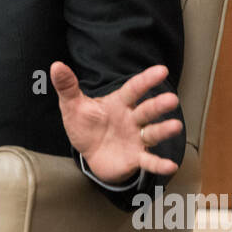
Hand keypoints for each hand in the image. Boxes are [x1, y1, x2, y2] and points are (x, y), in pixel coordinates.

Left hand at [52, 61, 182, 185]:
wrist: (89, 154)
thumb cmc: (86, 125)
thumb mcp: (73, 105)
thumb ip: (67, 86)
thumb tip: (56, 66)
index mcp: (119, 103)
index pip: (134, 89)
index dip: (146, 79)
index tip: (161, 70)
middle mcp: (132, 119)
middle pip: (147, 110)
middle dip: (159, 105)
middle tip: (171, 99)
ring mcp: (136, 138)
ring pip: (152, 133)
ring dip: (163, 130)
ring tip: (175, 126)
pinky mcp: (135, 158)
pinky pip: (149, 161)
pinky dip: (159, 164)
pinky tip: (171, 166)